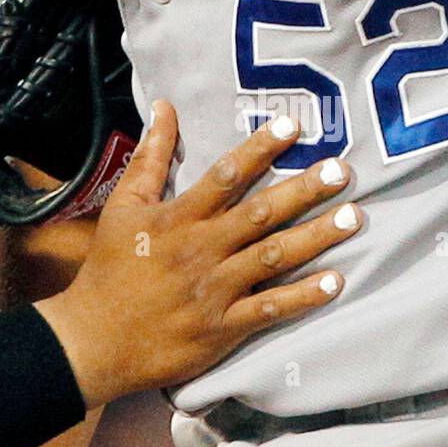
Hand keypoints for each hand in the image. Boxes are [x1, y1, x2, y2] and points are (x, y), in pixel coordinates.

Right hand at [36, 101, 358, 408]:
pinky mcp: (223, 328)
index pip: (226, 175)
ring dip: (316, 237)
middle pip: (261, 213)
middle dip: (304, 190)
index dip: (260, 149)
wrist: (95, 339)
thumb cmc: (110, 267)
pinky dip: (304, 297)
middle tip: (341, 170)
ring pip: (274, 257)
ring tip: (353, 217)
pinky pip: (271, 310)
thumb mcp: (123, 205)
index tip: (293, 127)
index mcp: (178, 217)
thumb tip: (165, 107)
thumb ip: (151, 156)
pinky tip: (335, 281)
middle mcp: (201, 249)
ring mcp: (215, 289)